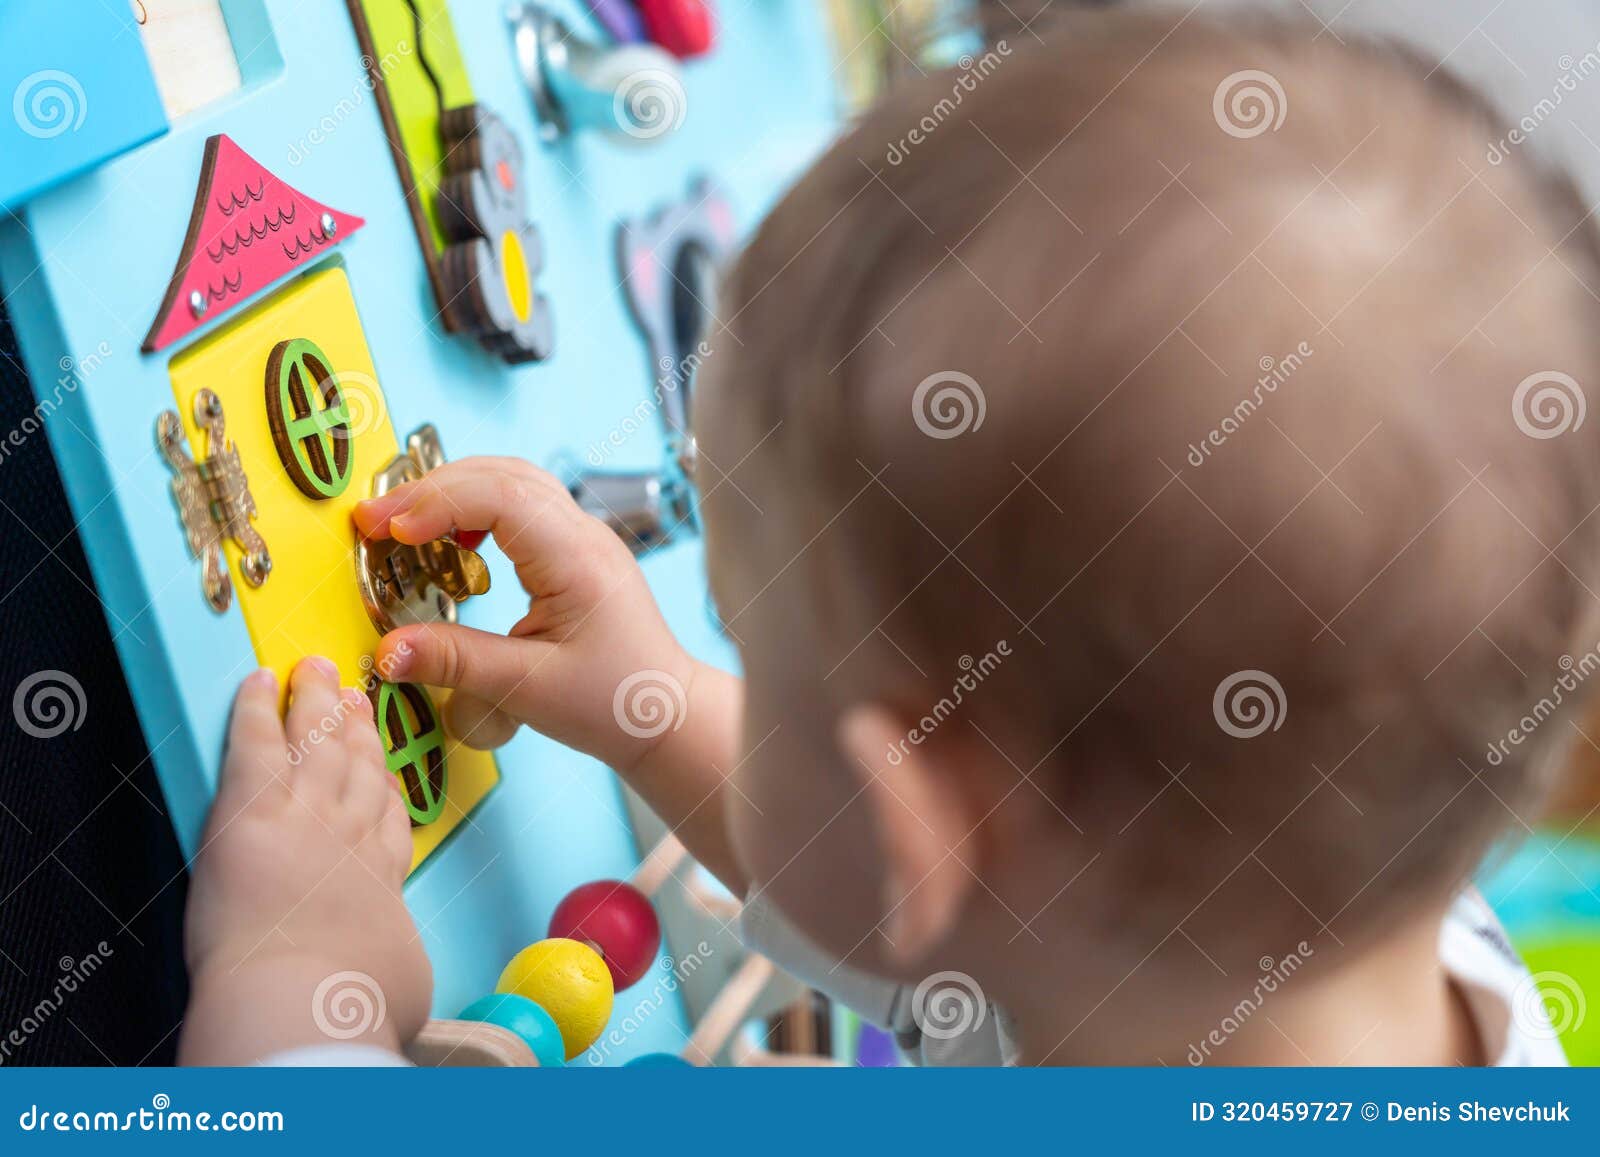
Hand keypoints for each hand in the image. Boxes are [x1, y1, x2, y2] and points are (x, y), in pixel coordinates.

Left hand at [179, 659, 430, 1064]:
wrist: (303, 999)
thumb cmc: (350, 1006)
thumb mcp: (395, 987)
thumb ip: (392, 964)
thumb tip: (395, 974)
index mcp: (380, 876)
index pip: (387, 813)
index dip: (384, 778)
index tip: (381, 759)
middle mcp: (349, 833)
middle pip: (358, 763)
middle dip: (356, 725)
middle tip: (355, 694)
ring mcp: (306, 812)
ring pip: (317, 740)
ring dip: (316, 702)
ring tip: (319, 673)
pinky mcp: (252, 806)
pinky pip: (255, 740)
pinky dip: (256, 706)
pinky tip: (258, 681)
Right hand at [353, 457, 696, 773]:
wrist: (666, 715)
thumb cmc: (614, 702)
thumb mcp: (527, 688)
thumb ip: (455, 662)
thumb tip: (386, 649)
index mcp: (579, 560)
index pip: (505, 498)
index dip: (440, 502)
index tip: (389, 529)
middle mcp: (585, 536)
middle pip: (503, 476)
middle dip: (432, 489)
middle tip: (372, 519)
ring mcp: (583, 539)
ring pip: (513, 481)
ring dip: (453, 491)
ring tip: (400, 521)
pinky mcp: (575, 552)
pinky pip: (522, 506)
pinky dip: (477, 507)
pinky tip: (450, 537)